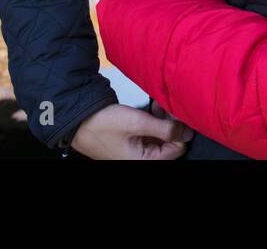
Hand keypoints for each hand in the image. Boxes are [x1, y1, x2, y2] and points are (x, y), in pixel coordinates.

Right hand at [68, 103, 193, 159]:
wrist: (78, 119)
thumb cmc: (103, 123)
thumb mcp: (137, 123)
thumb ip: (165, 129)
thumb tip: (188, 132)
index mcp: (144, 161)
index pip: (177, 149)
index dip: (181, 130)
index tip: (177, 113)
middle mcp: (142, 159)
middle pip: (169, 143)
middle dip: (171, 124)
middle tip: (167, 106)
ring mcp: (137, 150)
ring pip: (161, 136)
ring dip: (163, 121)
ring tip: (158, 106)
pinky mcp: (133, 141)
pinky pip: (150, 133)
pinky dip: (154, 121)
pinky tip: (152, 108)